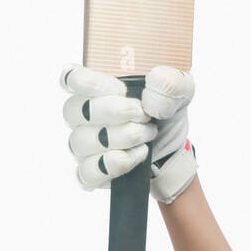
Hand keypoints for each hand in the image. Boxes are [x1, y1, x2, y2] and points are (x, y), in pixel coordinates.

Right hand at [60, 63, 197, 202]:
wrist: (175, 146)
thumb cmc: (167, 111)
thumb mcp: (180, 88)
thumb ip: (169, 82)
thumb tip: (149, 98)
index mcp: (97, 86)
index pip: (70, 78)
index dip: (86, 81)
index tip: (118, 88)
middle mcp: (81, 114)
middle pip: (73, 111)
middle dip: (114, 111)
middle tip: (144, 114)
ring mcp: (83, 144)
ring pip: (82, 141)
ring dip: (122, 137)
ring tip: (148, 134)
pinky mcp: (90, 171)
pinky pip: (87, 172)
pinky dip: (115, 163)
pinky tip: (138, 154)